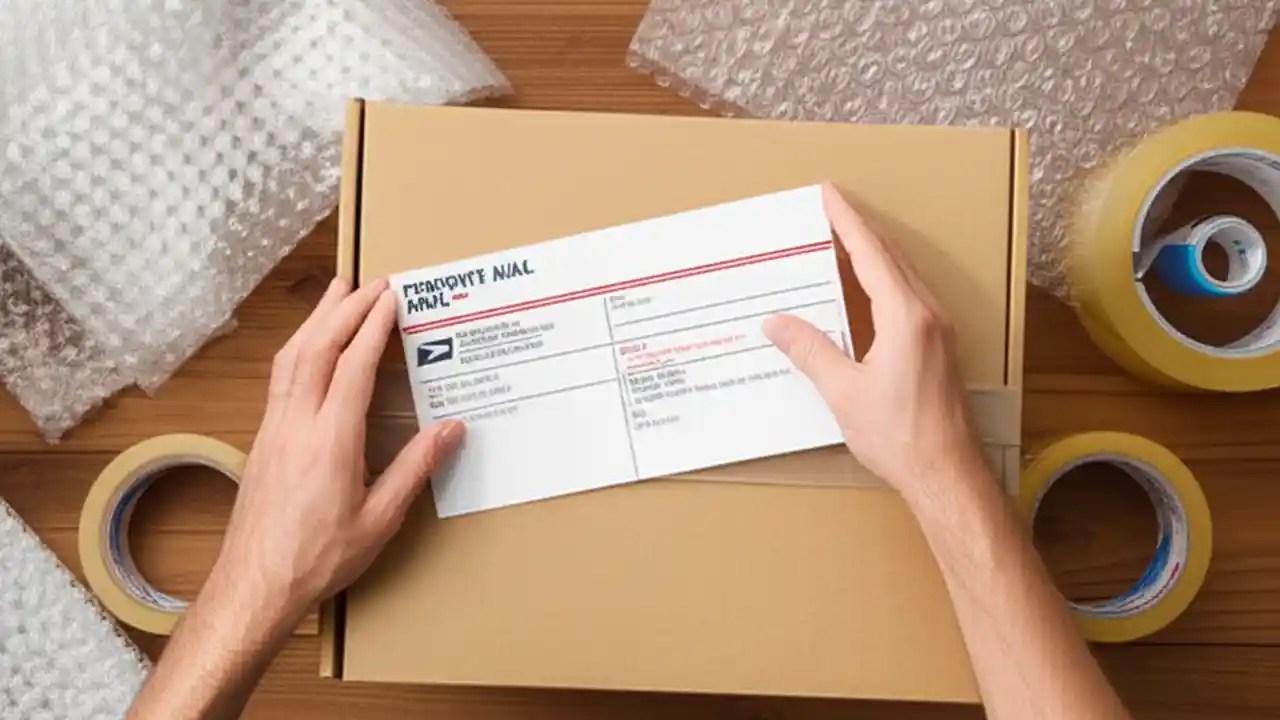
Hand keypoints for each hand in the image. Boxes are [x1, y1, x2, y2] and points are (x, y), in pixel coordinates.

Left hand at [214, 277, 464, 621]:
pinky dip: (299, 346)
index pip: (353, 366)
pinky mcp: (262, 439)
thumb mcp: (380, 520)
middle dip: (346, 308)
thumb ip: (415, 469)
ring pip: (291, 357)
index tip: (391, 297)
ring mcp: (273, 429)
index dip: (373, 326)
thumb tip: (451, 429)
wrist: (255, 585)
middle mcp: (296, 425)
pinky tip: (308, 344)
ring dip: (316, 319)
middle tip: (370, 282)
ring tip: (336, 292)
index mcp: (330, 442)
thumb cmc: (317, 559)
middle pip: (317, 347)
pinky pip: (280, 376)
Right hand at [764, 184, 985, 501]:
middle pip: (891, 257)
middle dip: (859, 229)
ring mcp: (939, 330)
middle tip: (831, 207)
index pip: (871, 254)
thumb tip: (776, 323)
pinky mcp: (940, 347)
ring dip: (875, 251)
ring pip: (905, 274)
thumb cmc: (899, 436)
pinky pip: (911, 295)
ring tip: (846, 237)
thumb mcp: (843, 392)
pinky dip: (887, 277)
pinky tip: (871, 285)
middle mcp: (928, 315)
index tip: (829, 195)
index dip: (847, 222)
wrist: (945, 472)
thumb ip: (810, 351)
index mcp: (905, 317)